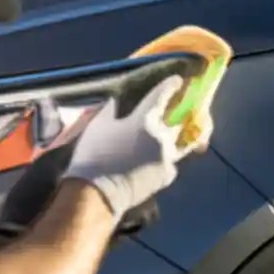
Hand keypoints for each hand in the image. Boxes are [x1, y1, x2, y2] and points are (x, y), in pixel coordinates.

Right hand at [61, 63, 205, 223]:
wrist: (98, 193)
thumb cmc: (94, 155)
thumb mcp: (98, 126)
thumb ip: (110, 110)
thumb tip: (114, 101)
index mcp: (145, 119)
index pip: (162, 96)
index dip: (171, 86)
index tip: (177, 80)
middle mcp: (162, 136)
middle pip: (178, 119)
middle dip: (178, 113)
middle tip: (175, 110)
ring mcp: (167, 156)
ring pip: (179, 142)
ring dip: (175, 138)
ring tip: (171, 137)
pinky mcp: (167, 174)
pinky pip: (171, 162)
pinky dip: (164, 159)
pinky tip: (155, 161)